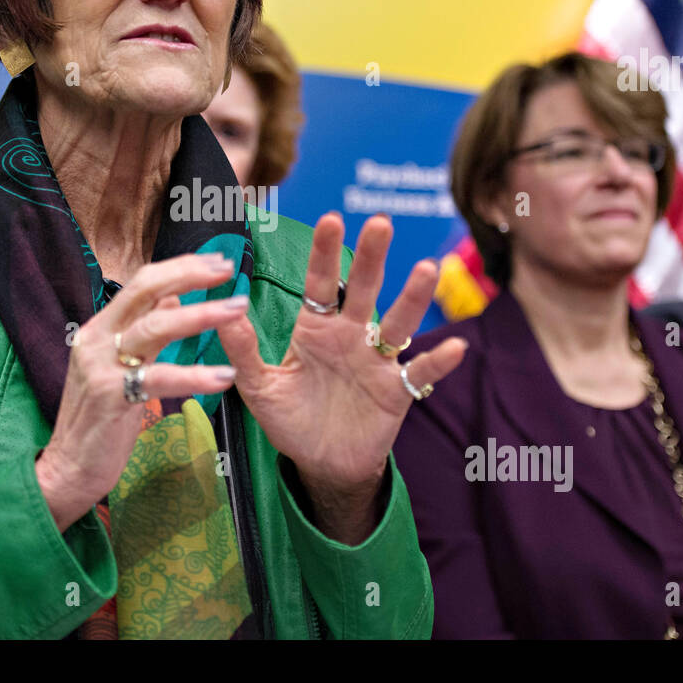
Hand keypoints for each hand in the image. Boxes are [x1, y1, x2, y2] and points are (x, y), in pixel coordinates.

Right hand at [35, 252, 246, 532]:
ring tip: (237, 309)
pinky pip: (159, 378)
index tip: (217, 262)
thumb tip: (172, 295)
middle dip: (189, 274)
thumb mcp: (118, 365)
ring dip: (200, 315)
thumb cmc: (99, 419)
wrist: (69, 468)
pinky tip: (224, 375)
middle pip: (145, 290)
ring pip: (154, 327)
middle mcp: (96, 338)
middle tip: (228, 269)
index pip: (141, 283)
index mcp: (99, 327)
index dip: (180, 267)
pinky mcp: (111, 397)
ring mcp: (100, 366)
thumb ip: (144, 329)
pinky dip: (194, 375)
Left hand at [216, 213, 467, 542]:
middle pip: (365, 289)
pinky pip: (420, 373)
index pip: (321, 283)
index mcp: (316, 328)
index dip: (325, 253)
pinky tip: (457, 346)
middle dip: (372, 257)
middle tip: (380, 223)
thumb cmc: (289, 418)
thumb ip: (242, 350)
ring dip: (413, 298)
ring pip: (398, 323)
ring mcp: (377, 361)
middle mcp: (351, 335)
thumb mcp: (258, 386)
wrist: (320, 463)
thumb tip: (226, 310)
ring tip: (427, 268)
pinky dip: (439, 362)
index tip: (331, 219)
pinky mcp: (397, 392)